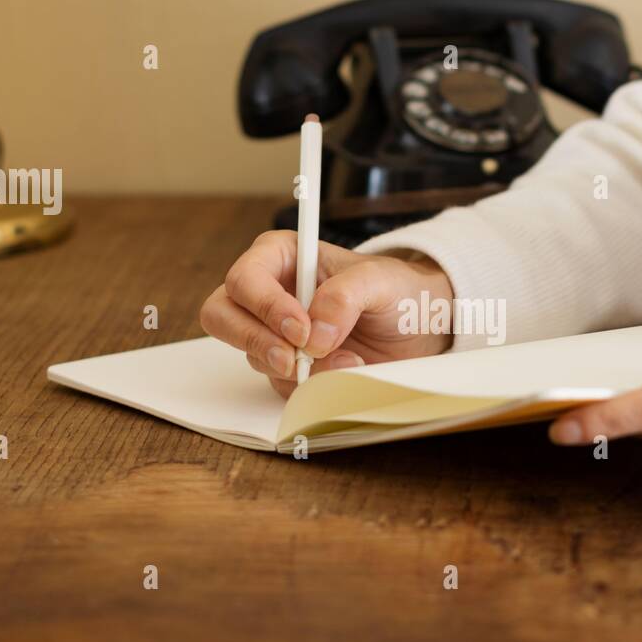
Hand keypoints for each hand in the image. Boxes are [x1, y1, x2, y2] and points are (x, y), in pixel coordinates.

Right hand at [200, 230, 453, 396]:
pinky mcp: (287, 367)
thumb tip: (315, 332)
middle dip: (256, 340)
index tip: (301, 328)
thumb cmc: (397, 291)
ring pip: (250, 354)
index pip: (244, 277)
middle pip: (222, 315)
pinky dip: (310, 385)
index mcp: (281, 256)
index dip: (264, 304)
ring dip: (295, 367)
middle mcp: (269, 293)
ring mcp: (274, 332)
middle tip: (294, 359)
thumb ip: (347, 295)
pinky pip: (278, 383)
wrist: (419, 330)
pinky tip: (344, 370)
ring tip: (347, 360)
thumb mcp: (381, 281)